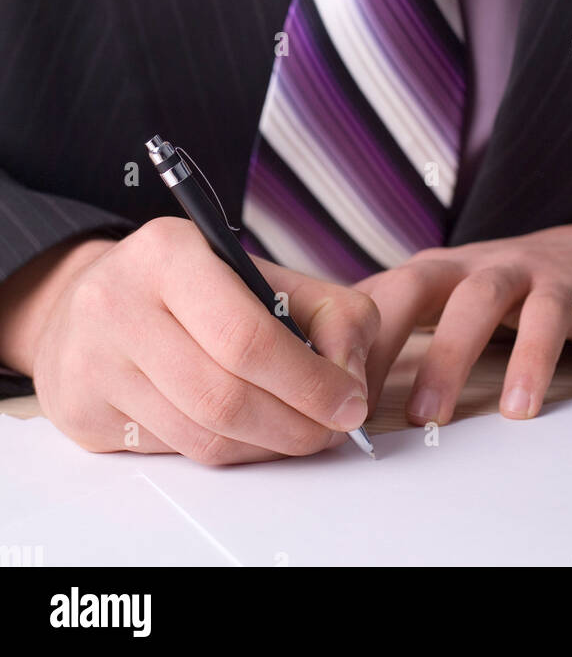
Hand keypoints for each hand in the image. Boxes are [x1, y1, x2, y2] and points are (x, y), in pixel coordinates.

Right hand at [11, 218, 378, 463]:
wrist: (96, 299)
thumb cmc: (193, 288)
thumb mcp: (263, 274)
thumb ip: (330, 313)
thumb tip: (352, 383)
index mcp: (169, 253)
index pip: (247, 336)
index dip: (309, 382)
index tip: (348, 403)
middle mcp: (118, 304)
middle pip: (225, 397)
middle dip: (295, 425)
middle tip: (330, 431)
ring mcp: (93, 363)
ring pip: (202, 436)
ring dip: (266, 448)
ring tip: (297, 434)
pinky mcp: (83, 413)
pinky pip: (175, 453)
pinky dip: (226, 452)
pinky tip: (246, 433)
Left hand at [356, 215, 571, 425]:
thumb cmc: (521, 293)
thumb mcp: (456, 303)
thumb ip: (408, 329)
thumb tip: (336, 380)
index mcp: (434, 273)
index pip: (375, 298)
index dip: (341, 341)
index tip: (316, 394)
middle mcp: (468, 265)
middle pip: (412, 287)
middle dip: (380, 340)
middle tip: (356, 403)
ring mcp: (519, 270)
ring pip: (476, 301)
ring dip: (447, 356)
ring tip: (428, 415)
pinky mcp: (567, 286)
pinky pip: (546, 320)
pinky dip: (530, 360)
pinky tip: (518, 406)